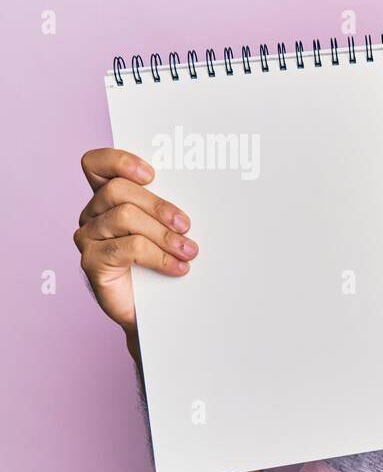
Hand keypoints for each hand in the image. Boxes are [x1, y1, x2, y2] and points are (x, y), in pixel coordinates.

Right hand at [74, 148, 198, 355]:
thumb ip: (168, 210)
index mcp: (108, 198)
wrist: (155, 310)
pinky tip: (178, 267)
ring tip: (189, 251)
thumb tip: (204, 192)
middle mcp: (92, 214)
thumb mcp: (168, 229)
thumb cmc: (163, 263)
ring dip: (164, 234)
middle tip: (186, 226)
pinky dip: (159, 256)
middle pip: (118, 190)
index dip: (120, 161)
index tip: (152, 175)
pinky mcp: (92, 262)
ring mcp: (88, 237)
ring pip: (125, 217)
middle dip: (158, 206)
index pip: (96, 164)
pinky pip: (127, 247)